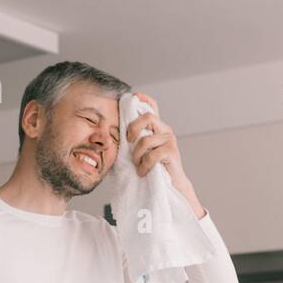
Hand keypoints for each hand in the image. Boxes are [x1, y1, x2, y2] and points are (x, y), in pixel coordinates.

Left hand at [127, 92, 205, 217]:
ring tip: (138, 165)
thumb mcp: (141, 152)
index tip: (133, 97)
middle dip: (133, 128)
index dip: (144, 99)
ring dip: (137, 155)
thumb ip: (132, 142)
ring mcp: (169, 140)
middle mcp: (164, 130)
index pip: (152, 106)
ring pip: (145, 140)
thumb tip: (110, 137)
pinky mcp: (172, 152)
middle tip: (128, 141)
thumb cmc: (153, 169)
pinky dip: (144, 165)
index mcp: (156, 128)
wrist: (171, 185)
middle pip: (148, 117)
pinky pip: (152, 155)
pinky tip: (143, 172)